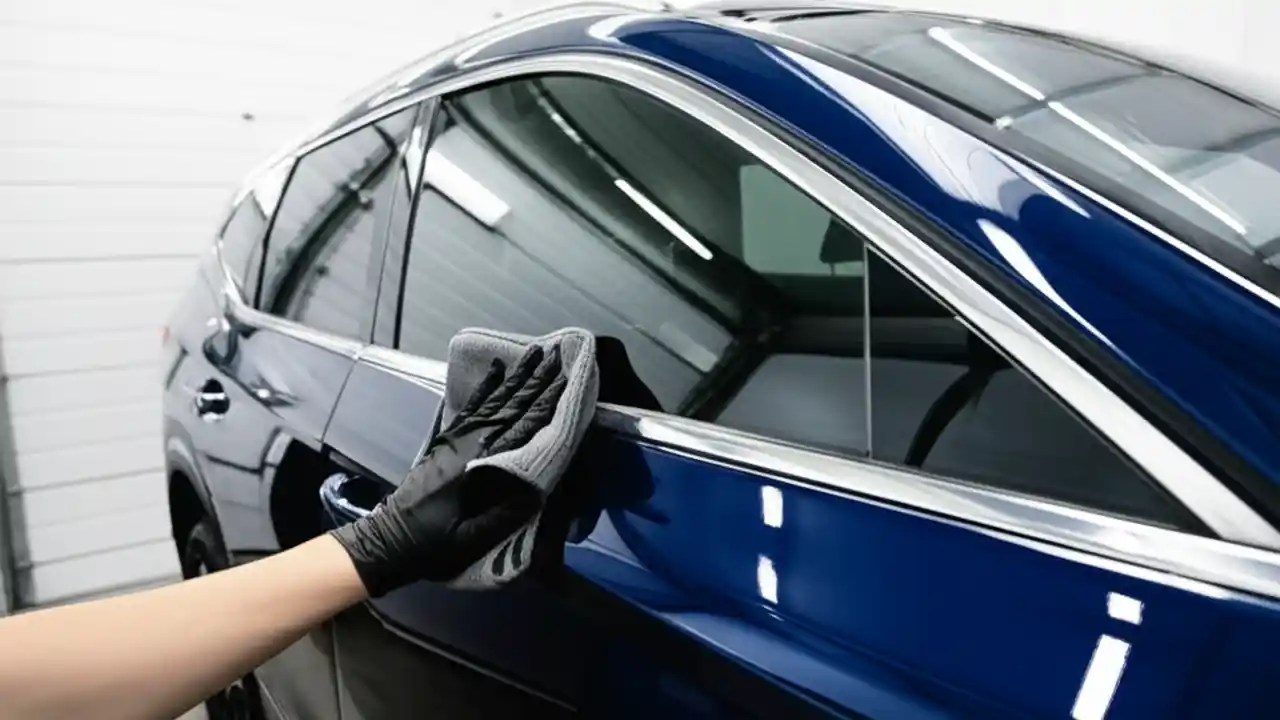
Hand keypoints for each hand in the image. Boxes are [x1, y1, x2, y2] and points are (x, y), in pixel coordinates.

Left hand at [331, 345, 565, 595]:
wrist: (389, 540)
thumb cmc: (433, 545)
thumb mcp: (471, 541)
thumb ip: (503, 516)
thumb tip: (539, 489)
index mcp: (479, 467)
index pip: (521, 428)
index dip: (544, 404)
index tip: (565, 380)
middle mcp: (469, 445)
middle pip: (509, 406)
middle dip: (535, 380)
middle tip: (556, 354)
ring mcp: (455, 440)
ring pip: (492, 401)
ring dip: (516, 377)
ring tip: (534, 354)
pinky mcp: (445, 442)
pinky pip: (469, 407)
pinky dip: (485, 387)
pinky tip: (496, 370)